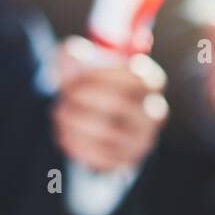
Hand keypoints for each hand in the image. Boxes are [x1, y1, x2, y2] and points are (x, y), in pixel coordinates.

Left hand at [53, 35, 168, 171]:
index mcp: (151, 83)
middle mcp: (154, 112)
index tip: (79, 76)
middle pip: (120, 104)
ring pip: (106, 132)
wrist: (91, 118)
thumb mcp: (81, 61)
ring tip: (60, 112)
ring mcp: (142, 139)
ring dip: (75, 120)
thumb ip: (74, 54)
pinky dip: (76, 142)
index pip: (137, 78)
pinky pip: (99, 155)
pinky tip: (64, 132)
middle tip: (64, 95)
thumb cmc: (88, 82)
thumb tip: (71, 56)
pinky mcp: (126, 161)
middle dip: (83, 97)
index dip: (103, 76)